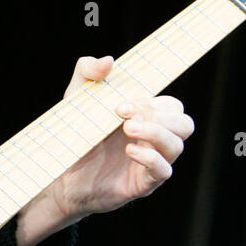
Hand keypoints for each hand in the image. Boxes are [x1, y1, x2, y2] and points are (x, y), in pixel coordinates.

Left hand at [16, 55, 194, 245]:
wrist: (60, 173)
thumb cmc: (74, 134)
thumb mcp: (77, 97)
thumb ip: (88, 71)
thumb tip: (108, 61)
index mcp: (146, 118)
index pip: (171, 106)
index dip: (152, 103)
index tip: (121, 105)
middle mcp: (153, 140)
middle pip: (184, 124)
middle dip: (159, 117)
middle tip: (124, 119)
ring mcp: (150, 163)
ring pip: (176, 146)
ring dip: (156, 134)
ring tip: (127, 130)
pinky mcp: (143, 184)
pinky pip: (164, 171)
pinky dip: (150, 158)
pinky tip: (128, 150)